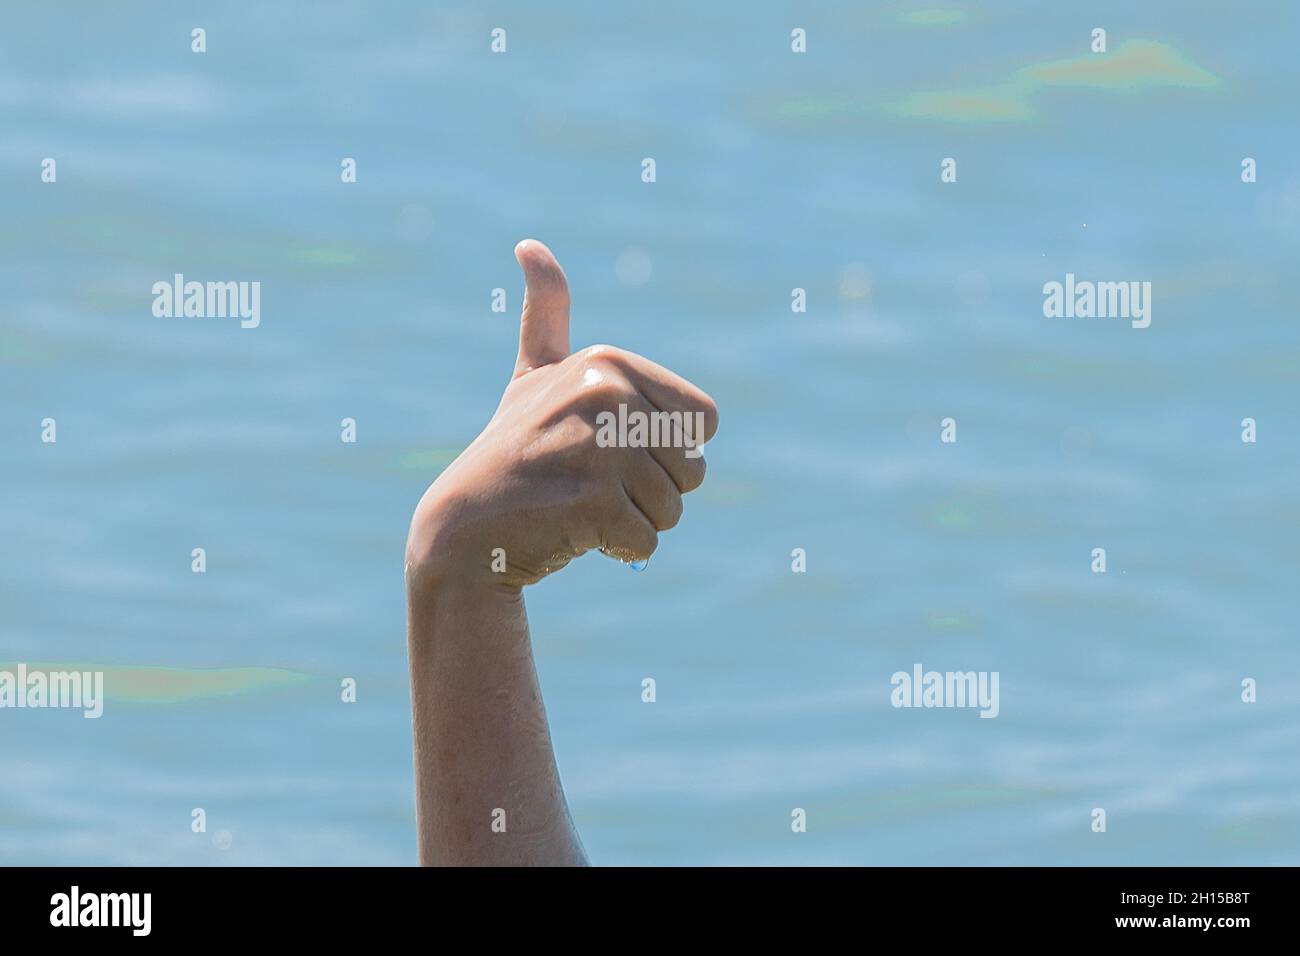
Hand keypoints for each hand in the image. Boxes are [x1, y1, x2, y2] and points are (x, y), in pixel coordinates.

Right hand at [406, 239, 718, 591]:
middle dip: (653, 492)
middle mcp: (606, 393)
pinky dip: (617, 551)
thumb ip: (547, 314)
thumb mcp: (535, 375)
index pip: (703, 423)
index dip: (668, 450)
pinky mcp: (592, 500)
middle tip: (591, 484)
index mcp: (608, 361)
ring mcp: (598, 446)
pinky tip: (573, 533)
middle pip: (693, 469)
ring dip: (633, 523)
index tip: (611, 449)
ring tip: (578, 507)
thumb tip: (529, 244)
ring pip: (672, 509)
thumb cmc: (514, 450)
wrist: (463, 527)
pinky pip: (646, 542)